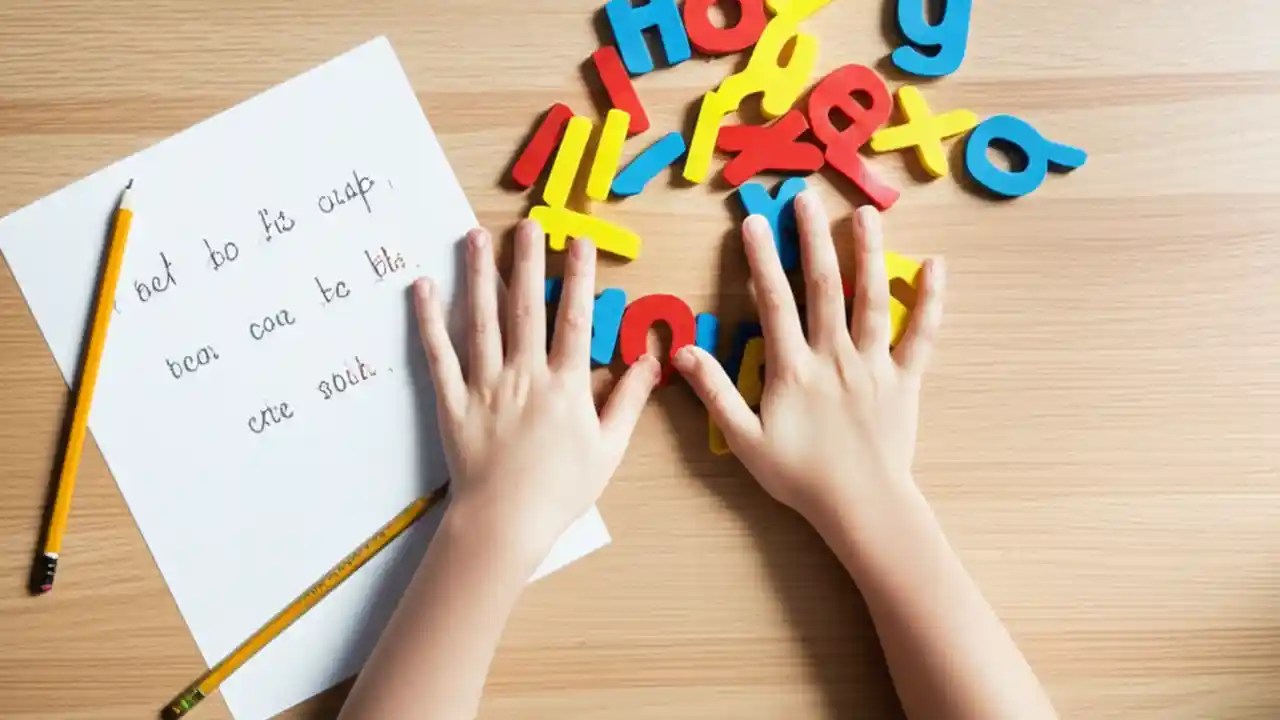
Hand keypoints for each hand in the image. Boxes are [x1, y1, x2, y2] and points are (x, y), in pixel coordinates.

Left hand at [412, 221, 660, 570]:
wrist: (506, 523)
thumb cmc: (562, 491)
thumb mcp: (609, 448)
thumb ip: (630, 400)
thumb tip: (651, 358)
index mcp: (566, 386)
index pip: (575, 319)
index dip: (579, 276)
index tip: (579, 240)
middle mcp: (525, 376)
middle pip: (527, 307)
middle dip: (528, 261)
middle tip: (527, 223)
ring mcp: (486, 386)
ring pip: (482, 320)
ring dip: (479, 275)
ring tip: (476, 236)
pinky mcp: (453, 401)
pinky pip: (439, 354)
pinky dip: (429, 320)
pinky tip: (423, 287)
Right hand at [673, 191, 945, 527]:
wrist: (861, 505)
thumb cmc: (800, 477)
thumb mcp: (745, 440)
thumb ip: (715, 393)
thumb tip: (681, 353)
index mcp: (793, 369)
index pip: (774, 301)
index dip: (762, 259)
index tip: (754, 221)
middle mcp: (835, 357)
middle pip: (824, 286)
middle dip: (813, 239)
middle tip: (805, 198)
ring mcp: (874, 365)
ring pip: (872, 299)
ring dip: (868, 253)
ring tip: (864, 214)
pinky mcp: (905, 379)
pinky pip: (921, 334)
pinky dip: (930, 300)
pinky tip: (935, 265)